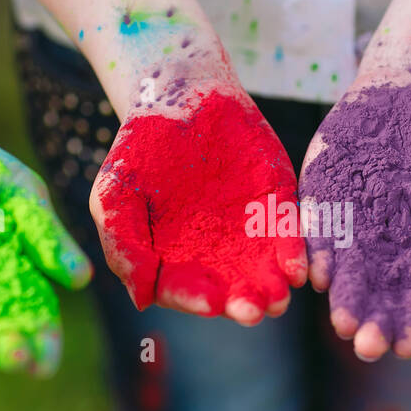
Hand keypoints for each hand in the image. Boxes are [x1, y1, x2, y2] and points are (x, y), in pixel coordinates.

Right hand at [90, 81, 305, 324]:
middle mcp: (214, 256)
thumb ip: (123, 245)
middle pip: (231, 288)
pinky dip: (294, 251)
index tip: (210, 303)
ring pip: (264, 269)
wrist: (178, 99)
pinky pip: (288, 233)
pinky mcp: (276, 206)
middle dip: (243, 301)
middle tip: (254, 311)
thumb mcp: (114, 195)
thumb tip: (142, 299)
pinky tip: (297, 269)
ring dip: (272, 285)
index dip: (196, 298)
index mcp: (174, 261)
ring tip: (279, 297)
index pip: (186, 289)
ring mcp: (248, 233)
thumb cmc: (138, 152)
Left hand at [298, 65, 410, 360]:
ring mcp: (353, 228)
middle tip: (367, 347)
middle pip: (378, 296)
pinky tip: (317, 275)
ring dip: (343, 297)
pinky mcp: (325, 201)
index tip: (407, 347)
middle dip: (373, 322)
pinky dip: (317, 252)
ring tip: (342, 323)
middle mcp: (387, 252)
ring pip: (345, 272)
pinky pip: (319, 231)